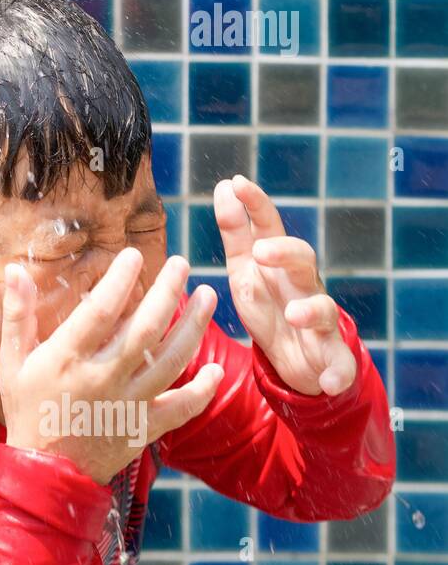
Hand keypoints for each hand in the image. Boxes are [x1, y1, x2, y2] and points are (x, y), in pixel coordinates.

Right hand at [0, 248, 222, 486]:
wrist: (45, 474)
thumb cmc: (27, 411)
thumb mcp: (13, 362)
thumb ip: (16, 314)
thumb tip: (16, 269)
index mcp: (67, 359)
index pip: (100, 311)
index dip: (119, 280)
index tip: (134, 255)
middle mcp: (102, 379)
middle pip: (144, 329)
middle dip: (167, 292)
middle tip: (182, 264)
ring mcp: (128, 405)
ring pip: (170, 361)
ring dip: (193, 327)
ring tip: (208, 296)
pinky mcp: (144, 428)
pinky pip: (181, 408)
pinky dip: (203, 390)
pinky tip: (217, 368)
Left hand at [215, 174, 356, 396]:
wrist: (297, 361)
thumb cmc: (269, 305)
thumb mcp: (245, 271)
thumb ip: (237, 234)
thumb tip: (225, 187)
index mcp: (277, 266)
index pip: (269, 228)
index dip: (256, 204)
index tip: (235, 182)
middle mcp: (302, 286)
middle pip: (303, 259)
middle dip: (284, 253)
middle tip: (261, 251)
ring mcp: (320, 321)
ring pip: (324, 309)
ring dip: (310, 310)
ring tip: (293, 315)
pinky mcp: (333, 357)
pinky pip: (340, 365)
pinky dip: (337, 373)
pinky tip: (329, 382)